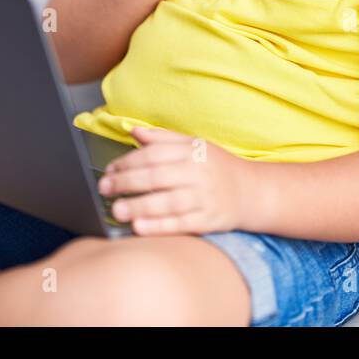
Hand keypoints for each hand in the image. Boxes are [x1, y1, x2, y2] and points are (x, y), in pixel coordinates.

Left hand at [97, 126, 256, 234]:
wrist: (253, 191)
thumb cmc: (217, 167)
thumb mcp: (195, 146)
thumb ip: (163, 139)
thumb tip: (134, 131)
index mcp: (193, 151)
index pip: (154, 153)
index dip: (128, 161)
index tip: (109, 170)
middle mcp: (200, 172)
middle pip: (158, 176)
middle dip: (128, 183)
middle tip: (105, 189)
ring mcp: (206, 197)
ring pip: (168, 201)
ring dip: (140, 206)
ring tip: (117, 210)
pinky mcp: (210, 220)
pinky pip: (181, 224)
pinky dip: (159, 226)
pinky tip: (140, 227)